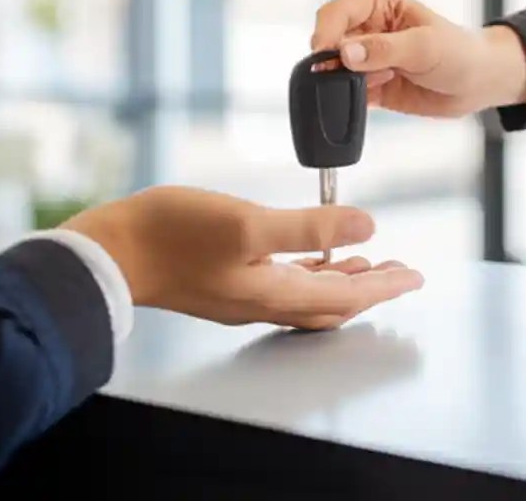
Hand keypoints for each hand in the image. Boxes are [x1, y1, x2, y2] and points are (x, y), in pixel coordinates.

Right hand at [60, 186, 423, 330]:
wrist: (110, 252)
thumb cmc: (171, 235)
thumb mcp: (248, 223)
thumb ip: (309, 226)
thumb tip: (367, 224)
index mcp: (275, 292)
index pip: (348, 295)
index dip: (386, 286)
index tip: (415, 277)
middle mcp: (263, 302)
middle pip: (334, 302)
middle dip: (372, 287)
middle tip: (401, 274)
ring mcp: (242, 295)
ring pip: (308, 294)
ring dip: (342, 280)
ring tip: (368, 264)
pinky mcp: (223, 281)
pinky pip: (282, 284)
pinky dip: (308, 272)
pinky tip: (306, 256)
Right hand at [311, 0, 525, 117]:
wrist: (478, 83)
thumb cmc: (459, 51)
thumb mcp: (425, 46)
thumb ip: (383, 50)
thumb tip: (345, 54)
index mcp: (376, 1)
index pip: (335, 13)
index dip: (326, 34)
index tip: (327, 57)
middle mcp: (365, 26)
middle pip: (328, 42)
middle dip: (334, 62)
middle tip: (360, 74)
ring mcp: (364, 57)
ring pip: (332, 70)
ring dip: (345, 82)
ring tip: (383, 81)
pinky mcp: (368, 84)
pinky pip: (344, 93)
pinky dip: (351, 98)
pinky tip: (380, 93)